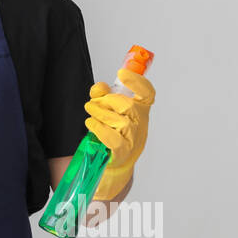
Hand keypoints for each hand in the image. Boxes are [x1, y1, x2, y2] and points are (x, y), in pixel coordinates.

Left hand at [83, 68, 154, 197]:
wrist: (112, 164)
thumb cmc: (111, 134)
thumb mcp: (107, 111)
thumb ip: (102, 96)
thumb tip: (99, 87)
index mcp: (139, 111)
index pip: (147, 94)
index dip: (138, 82)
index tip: (122, 73)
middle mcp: (140, 125)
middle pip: (129, 105)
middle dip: (108, 100)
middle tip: (93, 102)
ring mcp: (133, 140)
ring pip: (121, 121)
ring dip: (100, 113)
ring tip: (90, 112)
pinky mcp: (122, 153)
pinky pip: (113, 139)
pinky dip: (99, 129)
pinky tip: (90, 125)